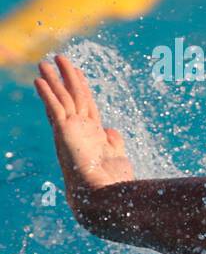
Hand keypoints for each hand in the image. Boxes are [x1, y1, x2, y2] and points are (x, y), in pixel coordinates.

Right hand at [34, 55, 134, 220]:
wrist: (104, 196)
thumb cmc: (111, 182)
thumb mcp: (117, 157)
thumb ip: (113, 142)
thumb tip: (112, 131)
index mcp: (92, 134)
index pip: (86, 104)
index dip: (82, 87)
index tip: (77, 71)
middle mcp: (79, 130)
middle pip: (72, 97)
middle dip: (65, 77)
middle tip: (57, 58)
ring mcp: (71, 131)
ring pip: (63, 98)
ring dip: (54, 79)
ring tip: (45, 62)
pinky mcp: (65, 133)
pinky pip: (55, 108)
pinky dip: (48, 94)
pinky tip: (40, 80)